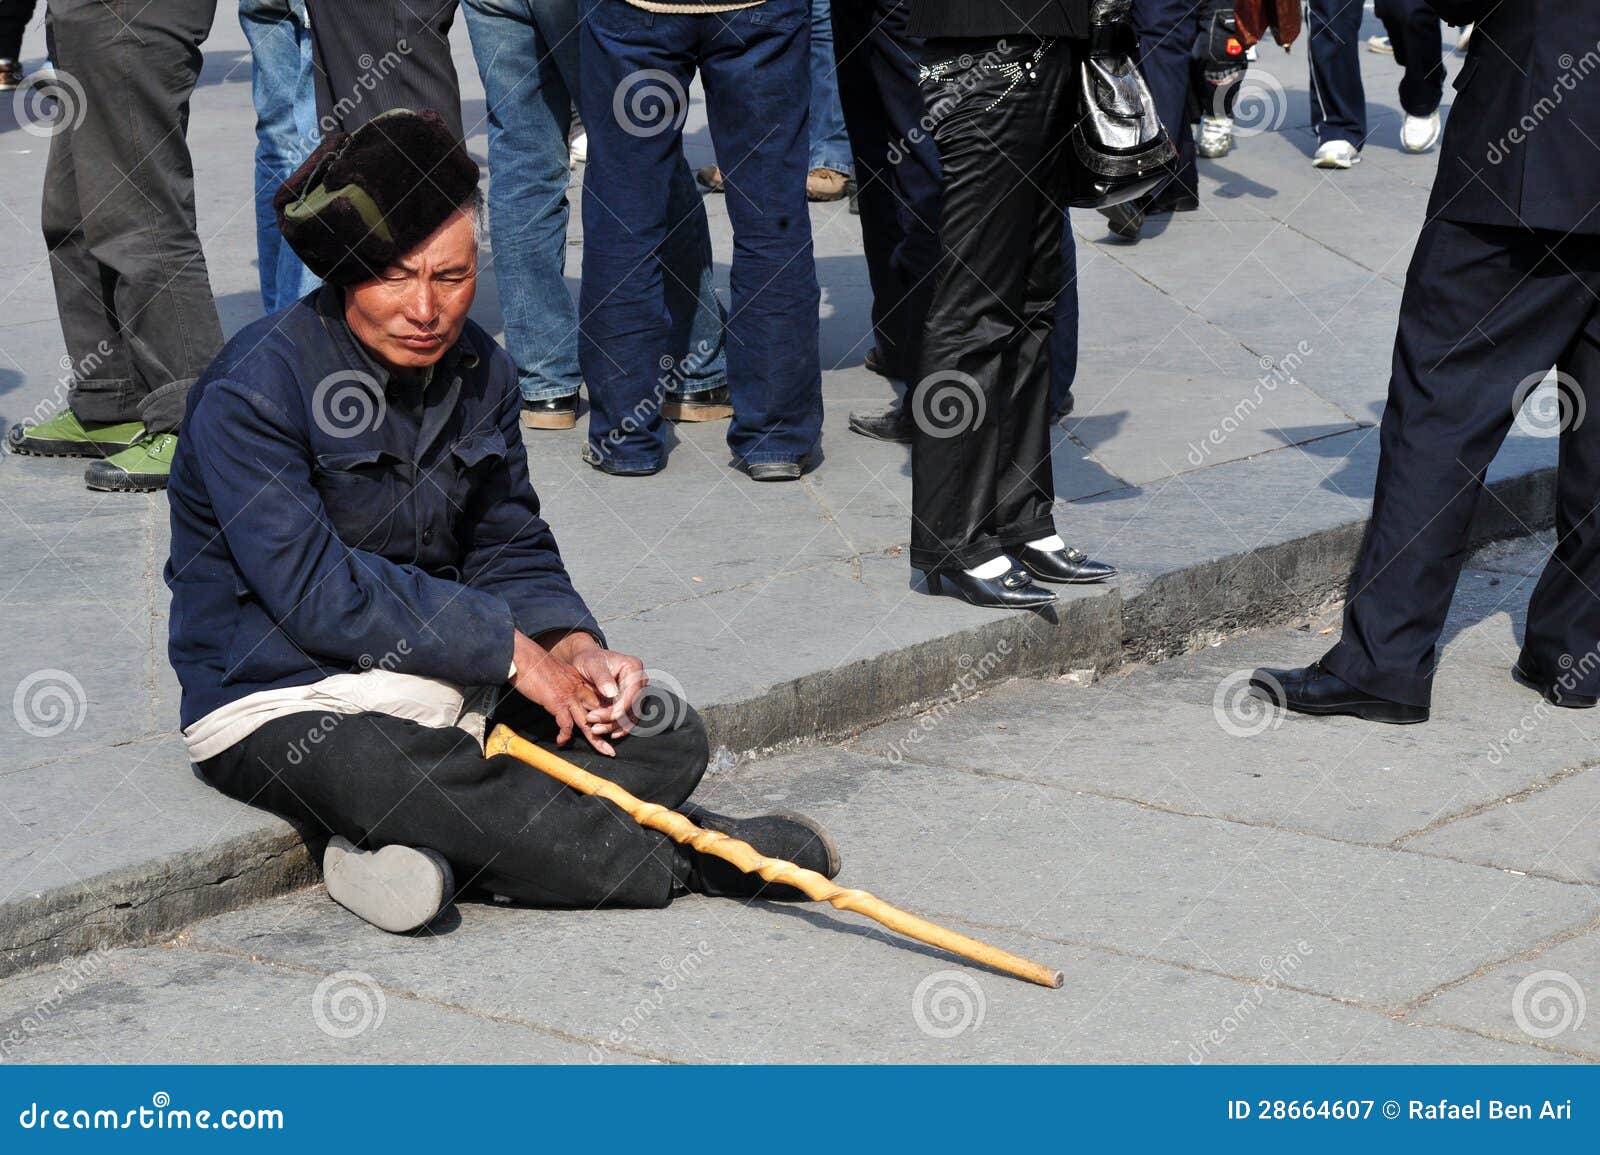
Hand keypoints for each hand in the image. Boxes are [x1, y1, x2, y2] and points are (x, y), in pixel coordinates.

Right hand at [510, 631, 609, 753]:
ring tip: (604, 750)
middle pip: (600, 711)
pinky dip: (565, 734)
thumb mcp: (556, 676)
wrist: (523, 657)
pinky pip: (566, 723)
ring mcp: (569, 695)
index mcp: (580, 681)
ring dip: (597, 738)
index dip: (607, 713)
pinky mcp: (557, 702)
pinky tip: (562, 741)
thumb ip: (564, 687)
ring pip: (589, 721)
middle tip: (615, 742)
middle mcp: (578, 688)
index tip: (612, 724)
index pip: (599, 699)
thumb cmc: (535, 666)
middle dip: (610, 727)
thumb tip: (564, 701)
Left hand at [538, 631, 647, 746]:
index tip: (607, 716)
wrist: (585, 661)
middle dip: (614, 719)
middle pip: (632, 706)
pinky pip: (628, 718)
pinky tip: (609, 732)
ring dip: (614, 726)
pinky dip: (618, 727)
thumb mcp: (592, 664)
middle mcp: (638, 681)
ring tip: (596, 729)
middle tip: (593, 723)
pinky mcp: (629, 702)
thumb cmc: (588, 659)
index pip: (632, 693)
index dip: (621, 707)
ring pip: (631, 715)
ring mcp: (635, 692)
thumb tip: (612, 693)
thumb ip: (602, 677)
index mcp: (633, 668)